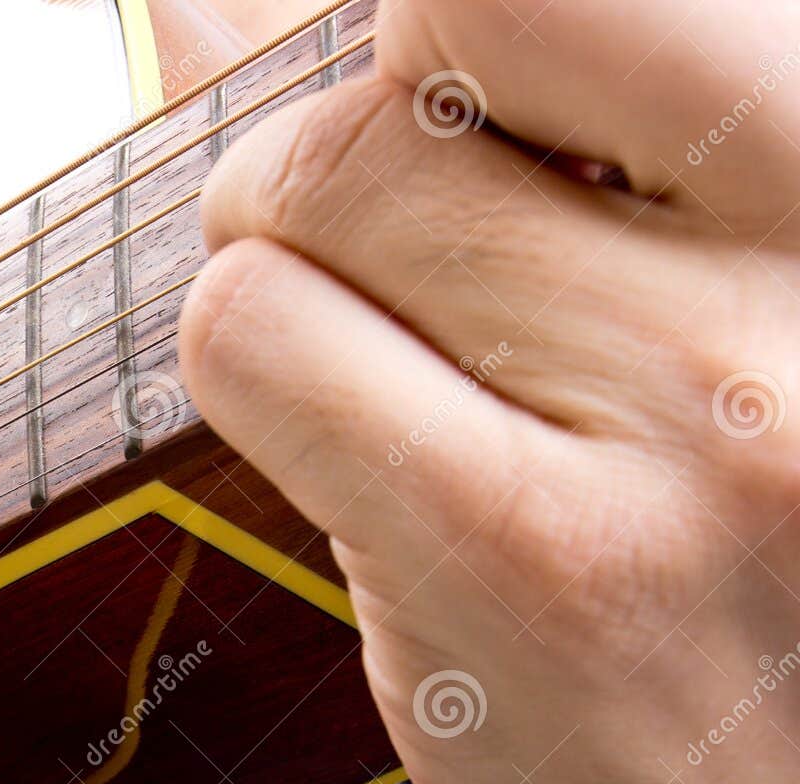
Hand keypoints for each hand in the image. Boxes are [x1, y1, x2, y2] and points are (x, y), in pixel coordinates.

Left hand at [180, 0, 799, 783]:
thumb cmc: (749, 536)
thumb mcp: (695, 266)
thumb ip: (490, 112)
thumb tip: (204, 8)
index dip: (438, 35)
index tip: (439, 116)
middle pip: (405, 66)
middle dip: (329, 145)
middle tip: (380, 253)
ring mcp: (685, 420)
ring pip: (294, 201)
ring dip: (275, 270)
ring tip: (381, 370)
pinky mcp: (530, 561)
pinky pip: (251, 344)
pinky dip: (252, 377)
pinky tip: (358, 461)